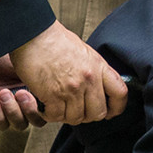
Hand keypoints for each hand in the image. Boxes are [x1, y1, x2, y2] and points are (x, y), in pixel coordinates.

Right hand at [8, 22, 127, 124]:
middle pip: (98, 113)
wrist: (32, 34)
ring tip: (58, 107)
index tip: (110, 112)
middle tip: (77, 110)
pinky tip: (45, 106)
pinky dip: (49, 115)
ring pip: (76, 118)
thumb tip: (95, 87)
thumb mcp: (84, 52)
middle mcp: (89, 79)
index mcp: (99, 67)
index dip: (116, 107)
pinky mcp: (53, 95)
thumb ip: (93, 70)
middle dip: (88, 116)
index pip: (119, 93)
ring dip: (66, 116)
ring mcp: (72, 88)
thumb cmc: (54, 40)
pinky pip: (56, 116)